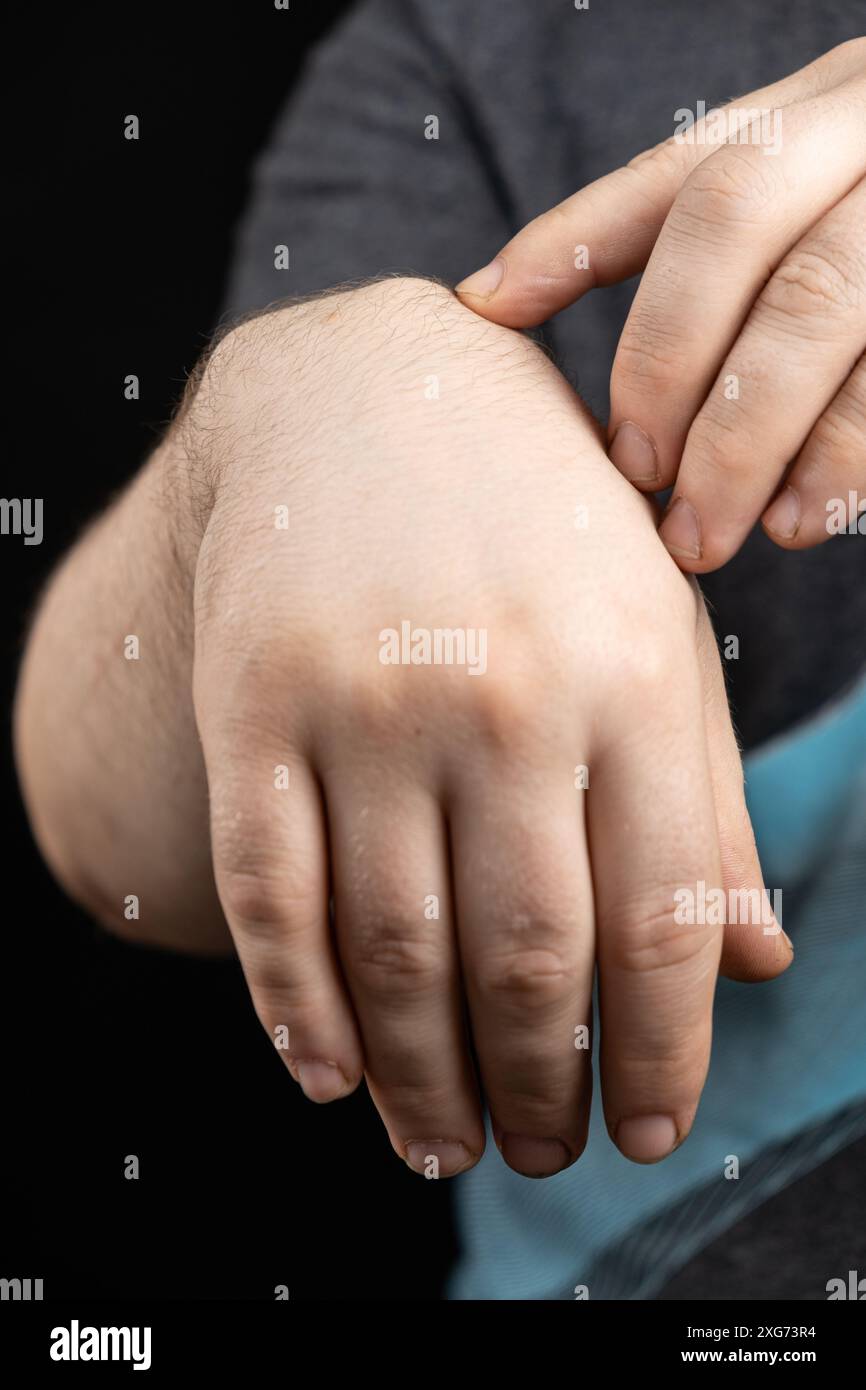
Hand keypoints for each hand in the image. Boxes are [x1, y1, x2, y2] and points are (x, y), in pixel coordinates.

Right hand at [185, 277, 789, 1178]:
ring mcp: (364, 695)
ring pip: (392, 946)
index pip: (661, 918)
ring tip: (443, 1146)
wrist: (364, 394)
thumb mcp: (654, 631)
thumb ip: (704, 794)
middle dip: (539, 1089)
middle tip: (537, 1156)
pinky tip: (327, 1074)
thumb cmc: (538, 530)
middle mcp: (502, 690)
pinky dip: (293, 1004)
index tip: (648, 1130)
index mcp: (628, 673)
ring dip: (420, 1077)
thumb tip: (748, 961)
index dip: (663, 1054)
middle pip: (526, 956)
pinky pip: (266, 888)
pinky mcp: (249, 697)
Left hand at [456, 40, 865, 569]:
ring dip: (749, 436)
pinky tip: (804, 521)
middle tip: (638, 476)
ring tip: (706, 534)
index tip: (491, 313)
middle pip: (737, 222)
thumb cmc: (863, 245)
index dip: (575, 240)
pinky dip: (845, 459)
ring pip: (818, 307)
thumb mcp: (781, 209)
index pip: (679, 170)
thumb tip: (486, 297)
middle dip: (669, 359)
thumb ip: (654, 236)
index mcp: (814, 114)